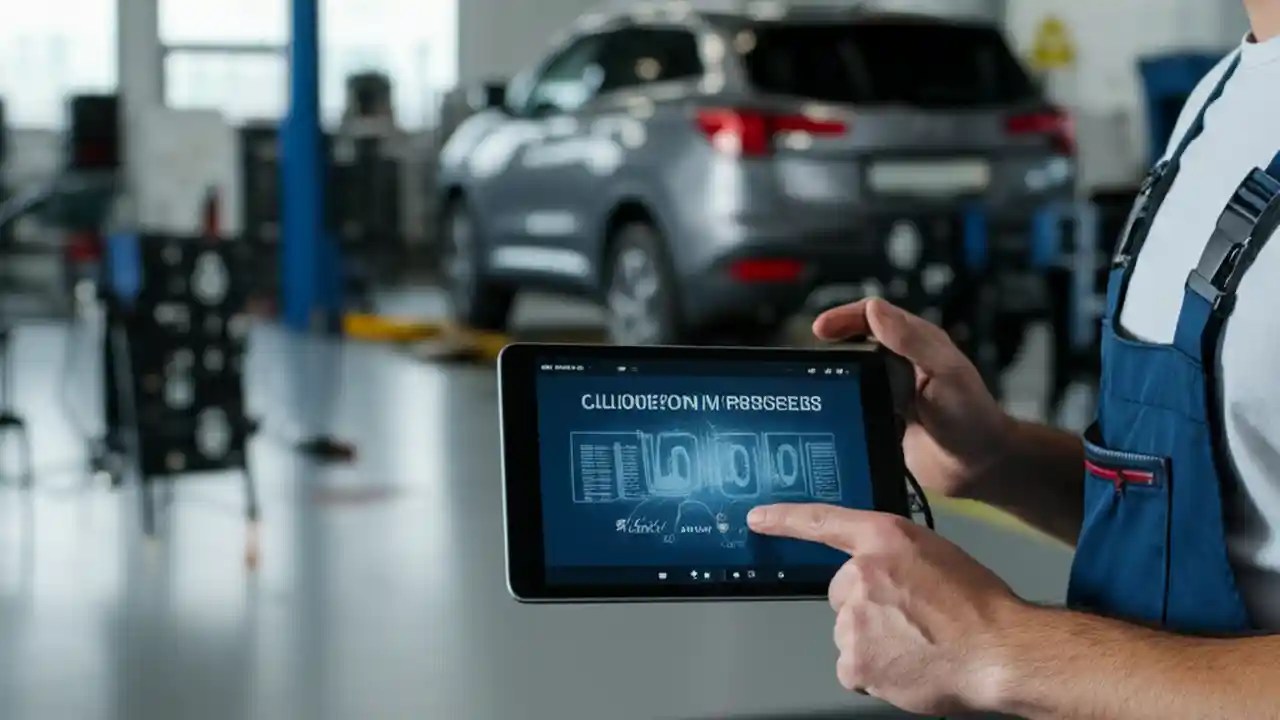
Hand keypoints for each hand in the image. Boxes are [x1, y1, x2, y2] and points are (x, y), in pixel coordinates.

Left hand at [748, 503, 1022, 715]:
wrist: (1001, 652)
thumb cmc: (980, 607)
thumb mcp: (936, 558)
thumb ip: (895, 561)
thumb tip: (879, 579)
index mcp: (885, 539)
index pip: (823, 522)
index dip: (786, 520)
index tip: (758, 519)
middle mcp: (862, 573)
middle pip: (840, 594)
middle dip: (865, 609)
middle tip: (909, 621)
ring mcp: (855, 618)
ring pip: (848, 634)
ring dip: (873, 642)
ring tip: (917, 645)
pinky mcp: (855, 660)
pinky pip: (853, 668)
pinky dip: (875, 673)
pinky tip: (907, 667)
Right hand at [814, 299, 1012, 500]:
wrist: (977, 468)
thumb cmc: (971, 416)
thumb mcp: (946, 372)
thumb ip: (912, 340)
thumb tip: (873, 309)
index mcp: (916, 343)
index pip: (873, 316)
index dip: (844, 318)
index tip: (819, 330)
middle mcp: (899, 364)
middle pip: (855, 344)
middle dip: (830, 346)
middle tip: (806, 360)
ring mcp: (888, 393)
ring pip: (850, 375)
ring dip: (830, 376)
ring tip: (808, 385)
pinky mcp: (881, 419)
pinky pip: (852, 406)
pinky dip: (836, 405)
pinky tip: (820, 414)